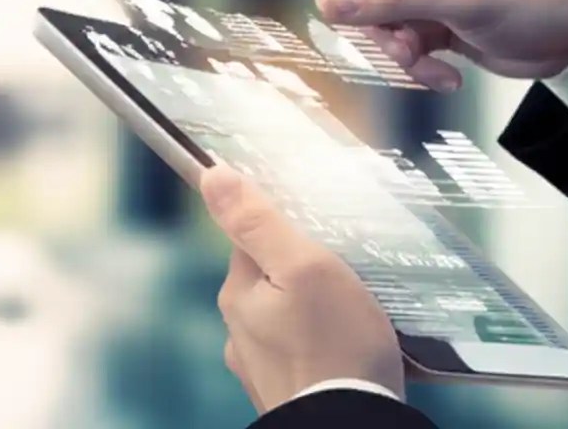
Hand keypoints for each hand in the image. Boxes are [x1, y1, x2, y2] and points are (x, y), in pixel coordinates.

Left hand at [200, 166, 402, 413]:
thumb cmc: (335, 347)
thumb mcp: (304, 266)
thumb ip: (259, 221)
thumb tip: (212, 174)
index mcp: (238, 293)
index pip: (253, 239)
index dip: (287, 228)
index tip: (321, 233)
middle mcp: (238, 330)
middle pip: (271, 278)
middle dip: (303, 273)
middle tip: (349, 276)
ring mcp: (259, 366)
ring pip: (287, 318)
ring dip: (314, 314)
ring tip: (355, 318)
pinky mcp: (285, 393)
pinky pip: (302, 354)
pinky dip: (321, 348)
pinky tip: (347, 351)